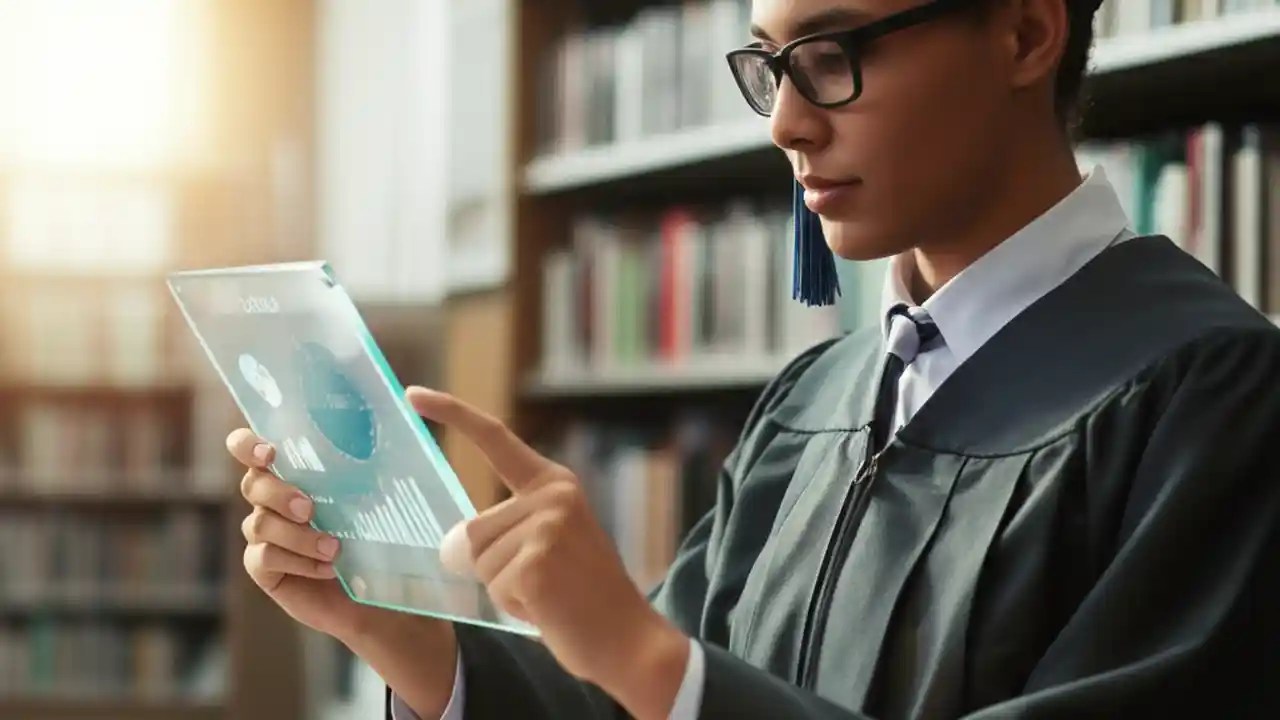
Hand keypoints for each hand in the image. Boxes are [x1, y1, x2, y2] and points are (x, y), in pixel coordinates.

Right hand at [227, 429, 458, 715]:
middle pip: (252, 483)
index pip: (250, 448)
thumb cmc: (386, 532)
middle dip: (279, 492)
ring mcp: (265, 535)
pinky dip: (297, 561)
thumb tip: (407, 400)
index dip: (248, 445)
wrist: (385, 592)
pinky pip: (264, 558)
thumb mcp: (384, 492)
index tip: (270, 452)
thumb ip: (379, 456)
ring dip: (297, 535)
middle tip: (310, 508)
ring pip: (259, 523)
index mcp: (293, 471)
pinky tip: (328, 568)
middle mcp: (271, 499)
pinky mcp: (266, 569)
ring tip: (334, 547)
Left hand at [408, 387, 690, 719]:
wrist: (628, 639)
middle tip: (543, 584)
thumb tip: (451, 547)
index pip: (495, 439)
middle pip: (473, 531)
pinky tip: (548, 608)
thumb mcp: (548, 545)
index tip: (412, 394)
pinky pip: (493, 588)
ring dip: (503, 589)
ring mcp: (547, 528)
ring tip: (548, 595)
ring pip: (478, 562)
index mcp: (554, 484)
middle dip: (492, 567)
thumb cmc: (583, 598)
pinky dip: (513, 607)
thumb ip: (507, 531)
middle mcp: (552, 496)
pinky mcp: (538, 564)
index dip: (452, 414)